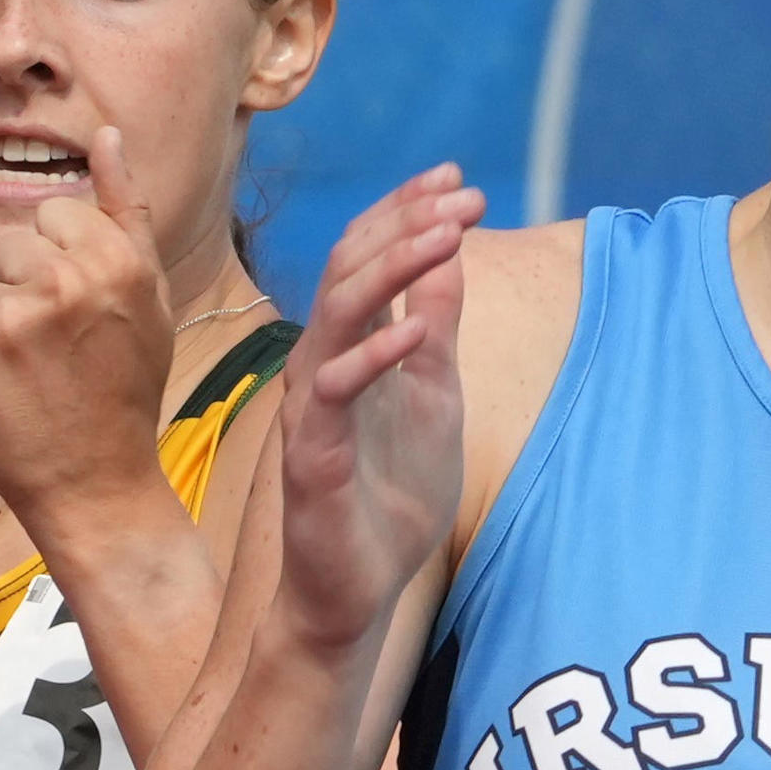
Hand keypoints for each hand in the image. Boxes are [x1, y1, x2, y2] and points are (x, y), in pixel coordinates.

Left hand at [0, 128, 178, 557]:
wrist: (100, 491)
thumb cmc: (127, 392)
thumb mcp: (149, 300)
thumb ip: (126, 211)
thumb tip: (107, 134)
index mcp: (113, 262)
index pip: (55, 214)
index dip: (63, 261)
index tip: (81, 314)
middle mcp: (62, 284)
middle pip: (10, 248)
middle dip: (24, 292)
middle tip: (56, 355)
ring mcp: (9, 324)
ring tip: (36, 383)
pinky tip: (8, 403)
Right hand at [275, 169, 482, 660]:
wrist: (359, 590)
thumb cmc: (392, 496)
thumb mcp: (434, 395)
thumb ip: (436, 327)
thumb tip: (450, 251)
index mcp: (353, 345)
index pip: (368, 255)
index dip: (409, 211)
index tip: (459, 179)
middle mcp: (324, 361)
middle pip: (349, 266)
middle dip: (405, 223)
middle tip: (459, 195)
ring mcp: (313, 405)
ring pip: (337, 313)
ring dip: (391, 268)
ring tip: (444, 235)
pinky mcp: (311, 452)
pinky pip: (335, 391)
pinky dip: (375, 357)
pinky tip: (416, 334)